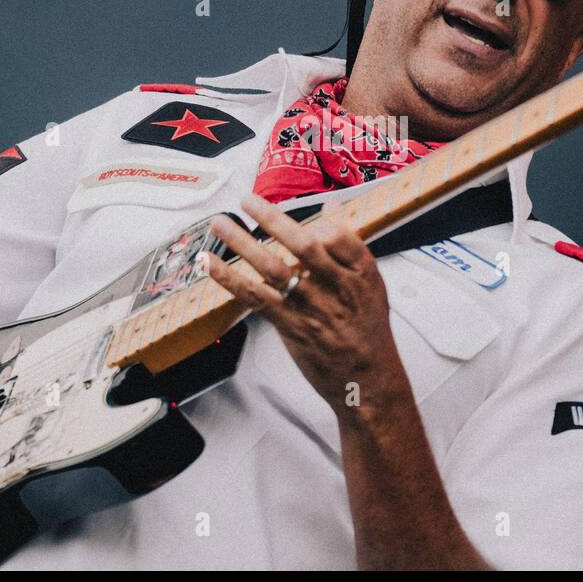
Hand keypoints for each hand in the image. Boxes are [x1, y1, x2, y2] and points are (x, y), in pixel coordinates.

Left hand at [203, 193, 410, 410]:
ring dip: (243, 244)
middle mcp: (338, 288)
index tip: (299, 215)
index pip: (337, 234)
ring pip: (274, 269)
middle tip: (247, 200)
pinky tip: (210, 264)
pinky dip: (231, 279)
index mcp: (362, 272)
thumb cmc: (368, 329)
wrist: (367, 381)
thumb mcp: (371, 284)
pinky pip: (256, 299)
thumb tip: (331, 205)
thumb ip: (349, 245)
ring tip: (220, 224)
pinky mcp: (292, 328)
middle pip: (303, 245)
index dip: (315, 221)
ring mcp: (313, 309)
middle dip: (272, 219)